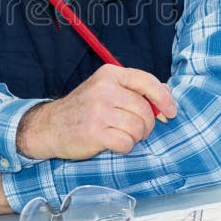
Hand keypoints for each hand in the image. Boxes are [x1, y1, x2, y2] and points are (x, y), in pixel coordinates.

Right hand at [17, 64, 176, 159]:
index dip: (164, 98)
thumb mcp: (108, 90)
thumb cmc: (85, 109)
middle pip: (145, 109)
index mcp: (110, 74)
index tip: (171, 112)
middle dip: (147, 124)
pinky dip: (125, 147)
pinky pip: (126, 142)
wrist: (50, 126)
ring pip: (138, 127)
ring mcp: (98, 110)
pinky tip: (114, 143)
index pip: (147, 81)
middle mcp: (104, 89)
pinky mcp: (94, 132)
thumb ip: (137, 89)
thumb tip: (168, 95)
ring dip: (136, 137)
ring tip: (122, 135)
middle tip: (138, 130)